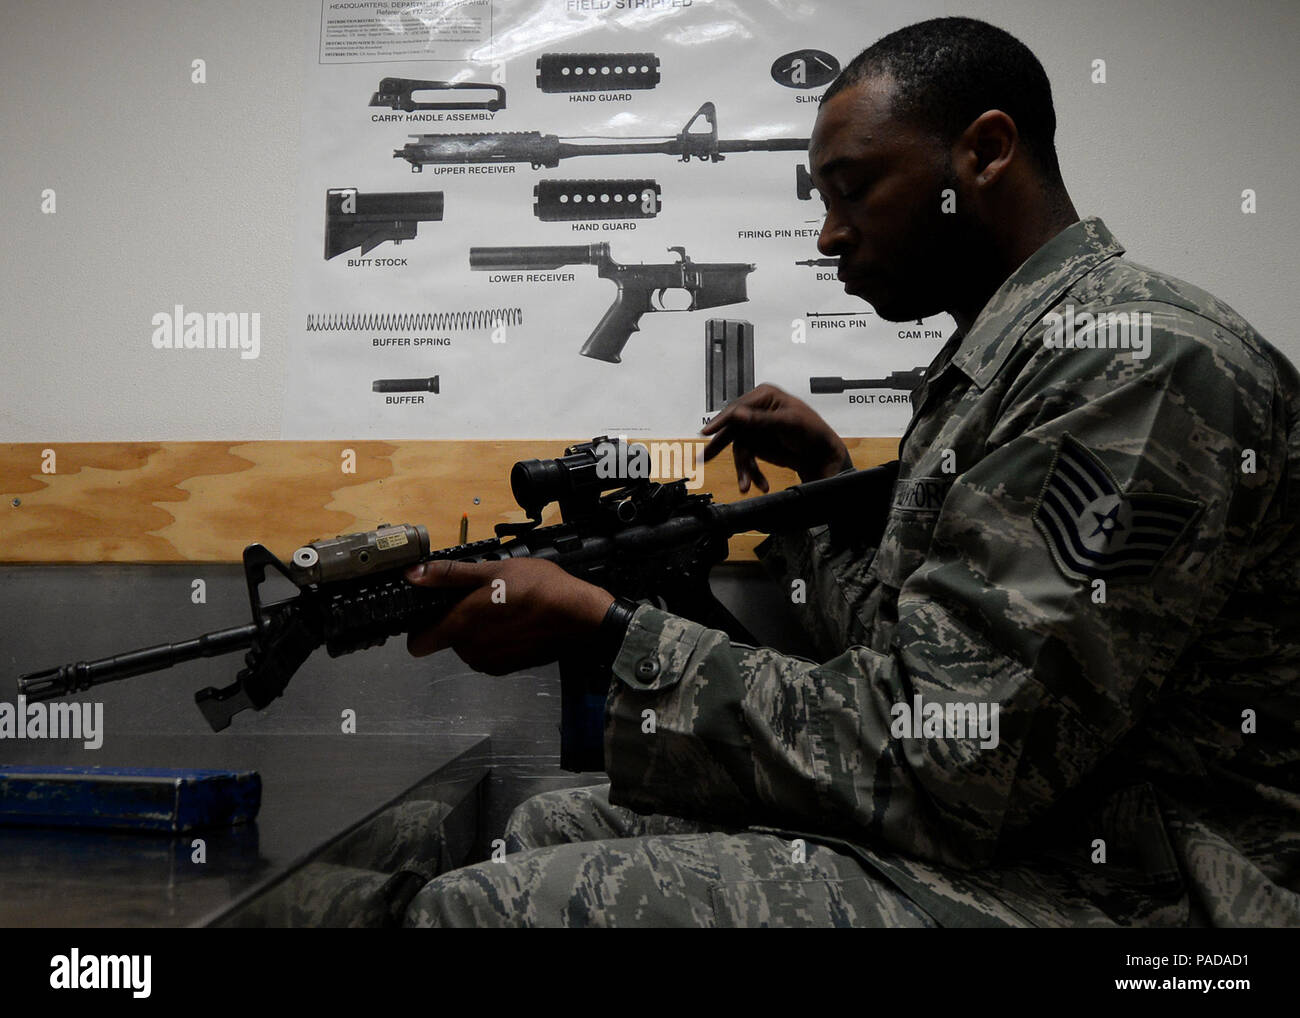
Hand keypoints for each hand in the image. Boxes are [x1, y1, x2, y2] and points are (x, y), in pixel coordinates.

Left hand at [404, 558, 614, 674]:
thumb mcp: (491, 571)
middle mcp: (470, 651)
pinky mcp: (506, 667)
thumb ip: (448, 575)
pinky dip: (494, 638)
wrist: (579, 617)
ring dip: (476, 628)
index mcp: (460, 627)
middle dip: (456, 618)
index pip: (417, 643)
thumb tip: (412, 574)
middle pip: (446, 638)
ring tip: (501, 605)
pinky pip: (488, 652)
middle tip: (480, 595)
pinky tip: (513, 620)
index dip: (418, 625)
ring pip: (468, 644)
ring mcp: (489, 662)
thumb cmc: (538, 590)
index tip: (429, 609)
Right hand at [701, 383, 851, 491]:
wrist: (822, 455)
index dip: (721, 421)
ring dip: (744, 469)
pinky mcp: (757, 444)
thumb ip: (761, 419)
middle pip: (732, 429)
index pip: (737, 408)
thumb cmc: (813, 431)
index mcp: (765, 396)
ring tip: (746, 485)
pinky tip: (759, 483)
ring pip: (739, 449)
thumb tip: (738, 414)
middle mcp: (757, 410)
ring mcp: (755, 428)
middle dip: (721, 448)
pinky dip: (752, 472)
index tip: (707, 432)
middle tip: (703, 459)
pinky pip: (747, 460)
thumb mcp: (788, 422)